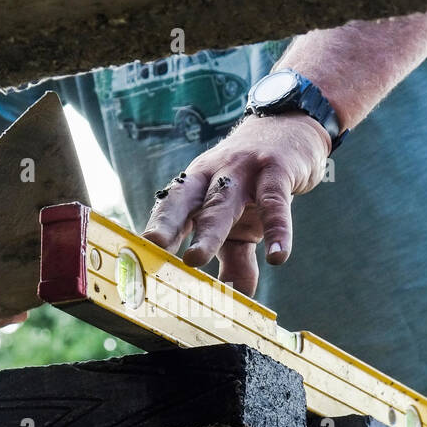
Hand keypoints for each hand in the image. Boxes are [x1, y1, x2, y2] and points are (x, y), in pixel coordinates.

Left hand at [141, 112, 330, 295]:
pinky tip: (278, 258)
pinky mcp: (277, 171)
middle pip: (185, 200)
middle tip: (149, 250)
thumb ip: (236, 259)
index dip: (152, 231)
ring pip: (222, 202)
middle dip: (166, 226)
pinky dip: (278, 231)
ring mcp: (244, 170)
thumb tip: (235, 300)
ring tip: (194, 259)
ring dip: (207, 231)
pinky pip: (274, 204)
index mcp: (196, 185)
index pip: (169, 208)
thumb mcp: (242, 221)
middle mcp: (213, 175)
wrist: (292, 127)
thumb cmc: (256, 183)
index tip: (134, 257)